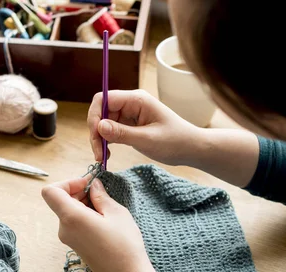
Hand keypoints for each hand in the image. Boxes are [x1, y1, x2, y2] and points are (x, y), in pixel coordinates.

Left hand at [41, 176, 151, 271]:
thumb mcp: (116, 213)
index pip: (51, 192)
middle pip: (60, 200)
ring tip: (106, 207)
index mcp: (71, 217)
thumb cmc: (124, 245)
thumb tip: (93, 186)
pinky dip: (85, 215)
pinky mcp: (75, 245)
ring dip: (83, 203)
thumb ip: (101, 196)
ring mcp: (68, 239)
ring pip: (68, 211)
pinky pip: (74, 223)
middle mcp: (64, 228)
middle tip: (101, 193)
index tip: (87, 184)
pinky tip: (104, 220)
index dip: (67, 182)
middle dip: (78, 191)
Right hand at [88, 89, 207, 165]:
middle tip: (98, 154)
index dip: (95, 116)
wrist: (191, 149)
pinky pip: (111, 130)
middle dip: (96, 132)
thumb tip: (98, 127)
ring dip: (100, 139)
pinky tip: (108, 154)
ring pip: (103, 122)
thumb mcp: (147, 139)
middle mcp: (131, 104)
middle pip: (101, 111)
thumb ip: (122, 133)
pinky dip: (106, 142)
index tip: (95, 137)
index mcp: (137, 100)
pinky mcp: (130, 125)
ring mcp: (130, 114)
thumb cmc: (175, 141)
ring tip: (103, 157)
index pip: (104, 99)